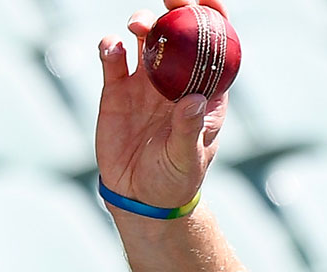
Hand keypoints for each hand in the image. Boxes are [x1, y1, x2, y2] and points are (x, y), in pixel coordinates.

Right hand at [95, 0, 230, 210]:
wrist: (140, 197)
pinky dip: (111, 47)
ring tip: (138, 27)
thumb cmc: (175, 180)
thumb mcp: (186, 158)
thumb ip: (188, 130)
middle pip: (178, 36)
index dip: (215, 23)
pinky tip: (112, 48)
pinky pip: (113, 58)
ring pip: (145, 39)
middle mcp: (176, 82)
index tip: (209, 2)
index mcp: (205, 94)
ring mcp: (146, 83)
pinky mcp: (116, 91)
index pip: (216, 51)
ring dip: (143, 23)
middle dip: (175, 11)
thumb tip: (193, 100)